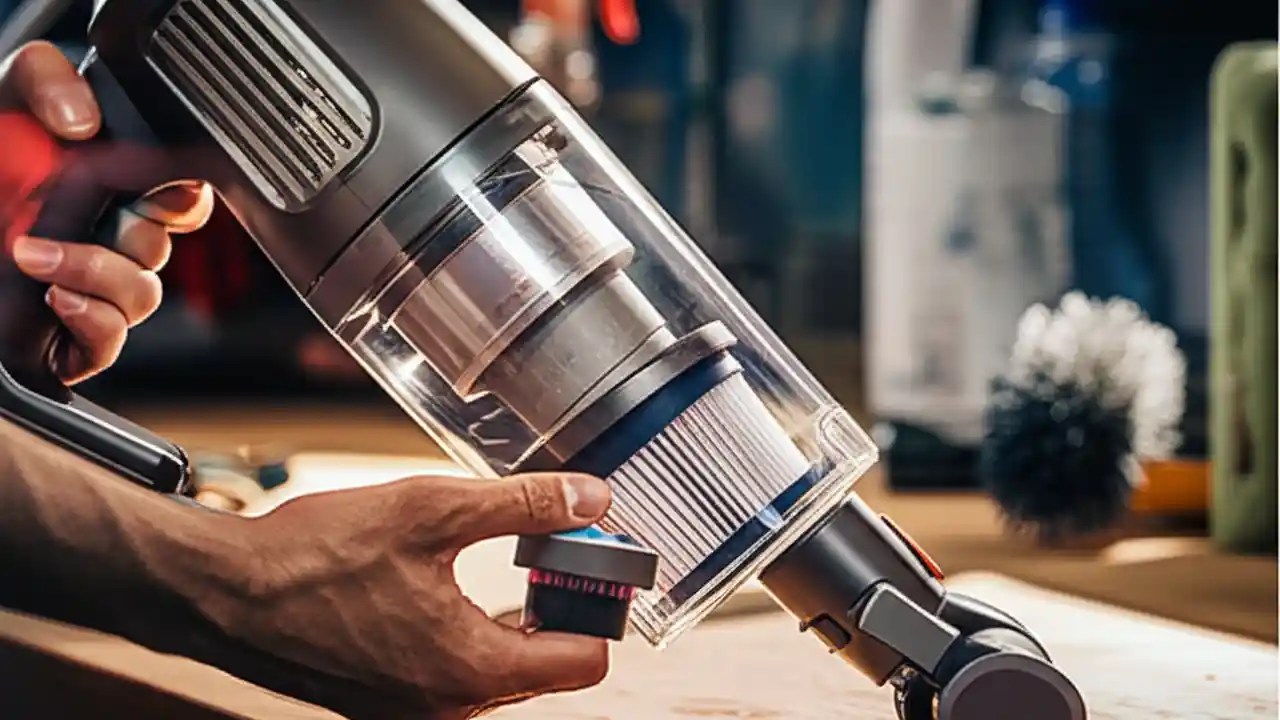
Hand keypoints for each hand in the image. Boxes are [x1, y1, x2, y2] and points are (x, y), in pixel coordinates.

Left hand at [0, 41, 213, 383]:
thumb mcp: (8, 96)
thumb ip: (46, 77)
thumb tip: (83, 121)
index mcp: (111, 190)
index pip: (183, 201)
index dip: (183, 198)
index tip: (160, 187)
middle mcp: (106, 241)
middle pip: (161, 248)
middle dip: (129, 231)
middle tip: (77, 209)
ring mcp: (89, 292)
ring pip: (140, 295)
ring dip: (96, 273)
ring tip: (32, 254)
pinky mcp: (65, 338)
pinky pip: (110, 341)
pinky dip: (93, 320)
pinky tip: (56, 295)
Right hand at [191, 472, 612, 719]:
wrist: (220, 592)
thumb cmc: (311, 556)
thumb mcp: (431, 510)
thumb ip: (522, 506)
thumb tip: (590, 501)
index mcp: (471, 671)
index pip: (587, 662)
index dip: (598, 603)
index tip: (586, 557)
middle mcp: (448, 708)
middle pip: (547, 666)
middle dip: (557, 602)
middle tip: (545, 544)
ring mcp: (414, 711)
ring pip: (501, 669)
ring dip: (513, 615)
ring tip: (500, 553)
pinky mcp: (387, 701)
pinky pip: (456, 672)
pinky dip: (468, 631)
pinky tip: (444, 582)